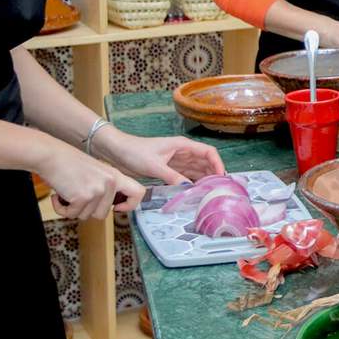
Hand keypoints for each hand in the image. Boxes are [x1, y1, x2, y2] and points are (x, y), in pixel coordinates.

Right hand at [38, 142, 144, 220]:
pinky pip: (71, 214)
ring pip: (85, 216)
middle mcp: (110, 183)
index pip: (138, 192)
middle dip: (86, 210)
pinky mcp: (83, 197)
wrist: (52, 155)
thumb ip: (106, 187)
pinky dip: (61, 208)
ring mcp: (98, 190)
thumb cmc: (70, 164)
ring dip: (73, 208)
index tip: (117, 208)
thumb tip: (109, 207)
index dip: (130, 205)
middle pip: (102, 214)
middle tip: (77, 196)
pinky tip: (58, 195)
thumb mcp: (97, 172)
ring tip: (68, 192)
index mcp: (116, 176)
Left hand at [94, 127, 224, 185]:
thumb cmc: (135, 152)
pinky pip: (185, 176)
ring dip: (203, 179)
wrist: (117, 152)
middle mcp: (183, 152)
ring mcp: (176, 160)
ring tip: (208, 193)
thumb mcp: (154, 165)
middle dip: (212, 174)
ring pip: (196, 170)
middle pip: (205, 162)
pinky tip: (194, 192)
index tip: (221, 177)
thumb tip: (188, 188)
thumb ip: (172, 176)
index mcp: (182, 145)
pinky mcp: (169, 168)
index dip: (217, 163)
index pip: (208, 152)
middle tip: (217, 189)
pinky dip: (191, 183)